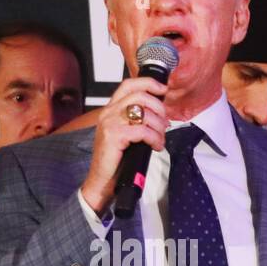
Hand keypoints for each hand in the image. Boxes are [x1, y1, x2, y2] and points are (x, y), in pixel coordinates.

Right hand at [80, 76, 167, 214]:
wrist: (101, 181)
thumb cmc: (116, 160)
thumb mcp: (125, 135)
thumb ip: (136, 121)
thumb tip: (159, 114)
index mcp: (111, 110)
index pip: (129, 85)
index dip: (148, 84)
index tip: (163, 90)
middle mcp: (108, 112)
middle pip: (140, 96)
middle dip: (159, 108)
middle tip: (165, 123)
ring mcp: (110, 123)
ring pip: (144, 113)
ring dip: (159, 126)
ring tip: (160, 139)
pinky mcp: (114, 136)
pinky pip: (143, 131)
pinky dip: (154, 138)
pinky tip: (156, 146)